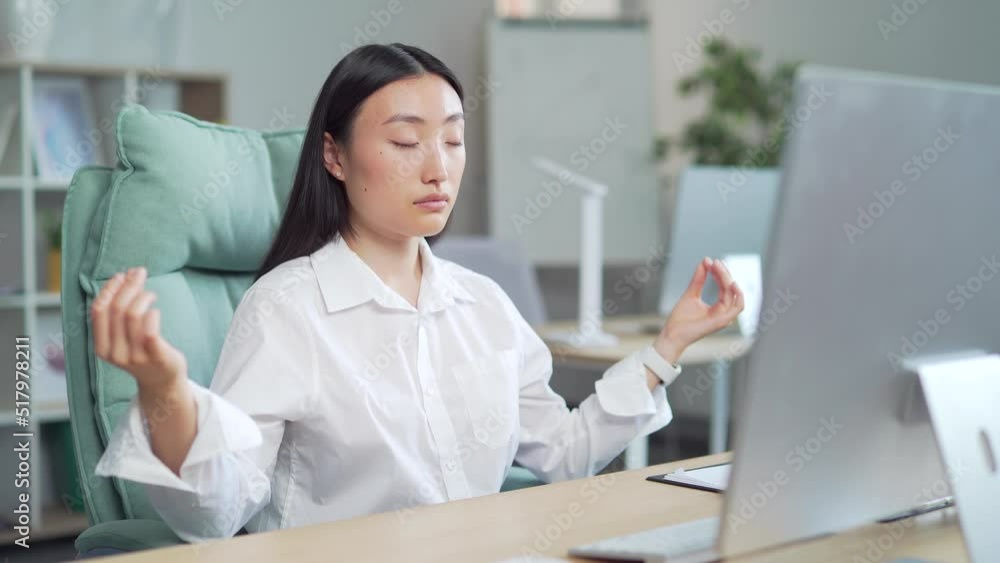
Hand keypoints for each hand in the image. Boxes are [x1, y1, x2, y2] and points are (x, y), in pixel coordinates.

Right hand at [91, 266, 187, 393]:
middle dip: (128, 286)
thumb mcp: (122, 337)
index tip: (120, 275)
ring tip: (150, 293)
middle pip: (117, 309)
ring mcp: (136, 356)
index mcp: (102, 347)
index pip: (98, 311)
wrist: (161, 382)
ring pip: (133, 315)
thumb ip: (119, 313)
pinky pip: (150, 330)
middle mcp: (115, 353)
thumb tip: (124, 277)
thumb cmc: (141, 352)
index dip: (109, 289)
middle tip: (139, 273)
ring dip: (142, 296)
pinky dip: (152, 313)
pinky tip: (155, 310)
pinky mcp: (156, 357)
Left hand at [654, 257, 744, 362]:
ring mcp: (724, 317)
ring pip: (734, 295)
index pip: (724, 287)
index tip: (710, 261)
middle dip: (723, 273)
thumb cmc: (680, 318)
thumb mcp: (691, 294)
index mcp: (717, 307)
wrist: (672, 333)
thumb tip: (705, 262)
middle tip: (714, 262)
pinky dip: (738, 296)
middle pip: (730, 289)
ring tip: (719, 268)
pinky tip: (732, 283)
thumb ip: (699, 279)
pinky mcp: (722, 321)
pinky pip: (738, 308)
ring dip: (728, 280)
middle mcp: (723, 312)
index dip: (719, 273)